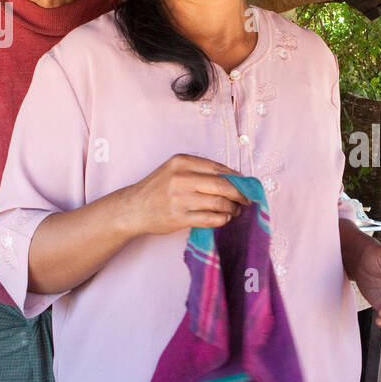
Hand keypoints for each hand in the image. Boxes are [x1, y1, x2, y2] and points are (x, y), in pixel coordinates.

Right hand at [122, 154, 249, 236]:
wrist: (133, 208)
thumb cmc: (157, 188)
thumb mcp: (175, 170)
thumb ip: (200, 171)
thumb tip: (234, 178)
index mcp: (182, 162)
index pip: (219, 168)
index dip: (236, 178)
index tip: (245, 184)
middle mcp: (181, 178)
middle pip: (222, 186)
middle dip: (239, 194)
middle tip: (246, 200)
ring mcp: (180, 199)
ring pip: (219, 203)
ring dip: (232, 208)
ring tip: (234, 210)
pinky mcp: (179, 218)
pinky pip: (210, 219)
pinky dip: (222, 219)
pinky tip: (224, 218)